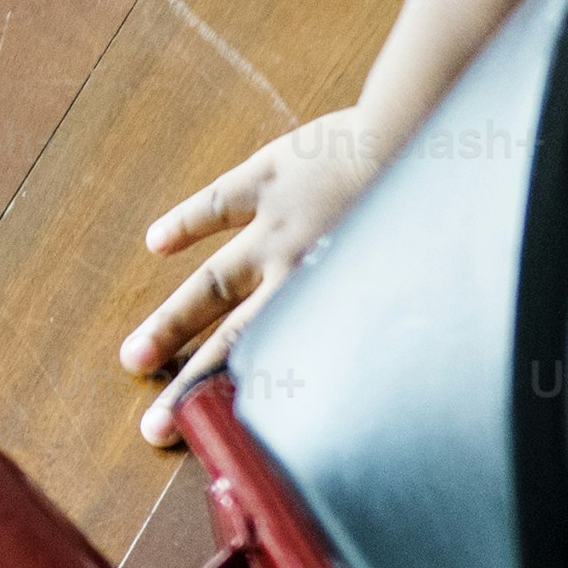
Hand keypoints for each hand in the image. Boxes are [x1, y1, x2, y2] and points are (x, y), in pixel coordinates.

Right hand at [118, 111, 391, 444]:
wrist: (422, 131)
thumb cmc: (434, 204)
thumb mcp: (420, 277)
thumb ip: (395, 317)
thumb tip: (415, 373)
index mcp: (330, 296)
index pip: (277, 364)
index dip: (250, 402)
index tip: (221, 436)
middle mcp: (294, 269)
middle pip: (230, 340)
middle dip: (189, 384)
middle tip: (150, 426)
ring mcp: (275, 223)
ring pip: (212, 283)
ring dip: (170, 321)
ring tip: (132, 357)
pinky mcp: (271, 175)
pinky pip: (218, 203)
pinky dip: (184, 223)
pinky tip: (156, 245)